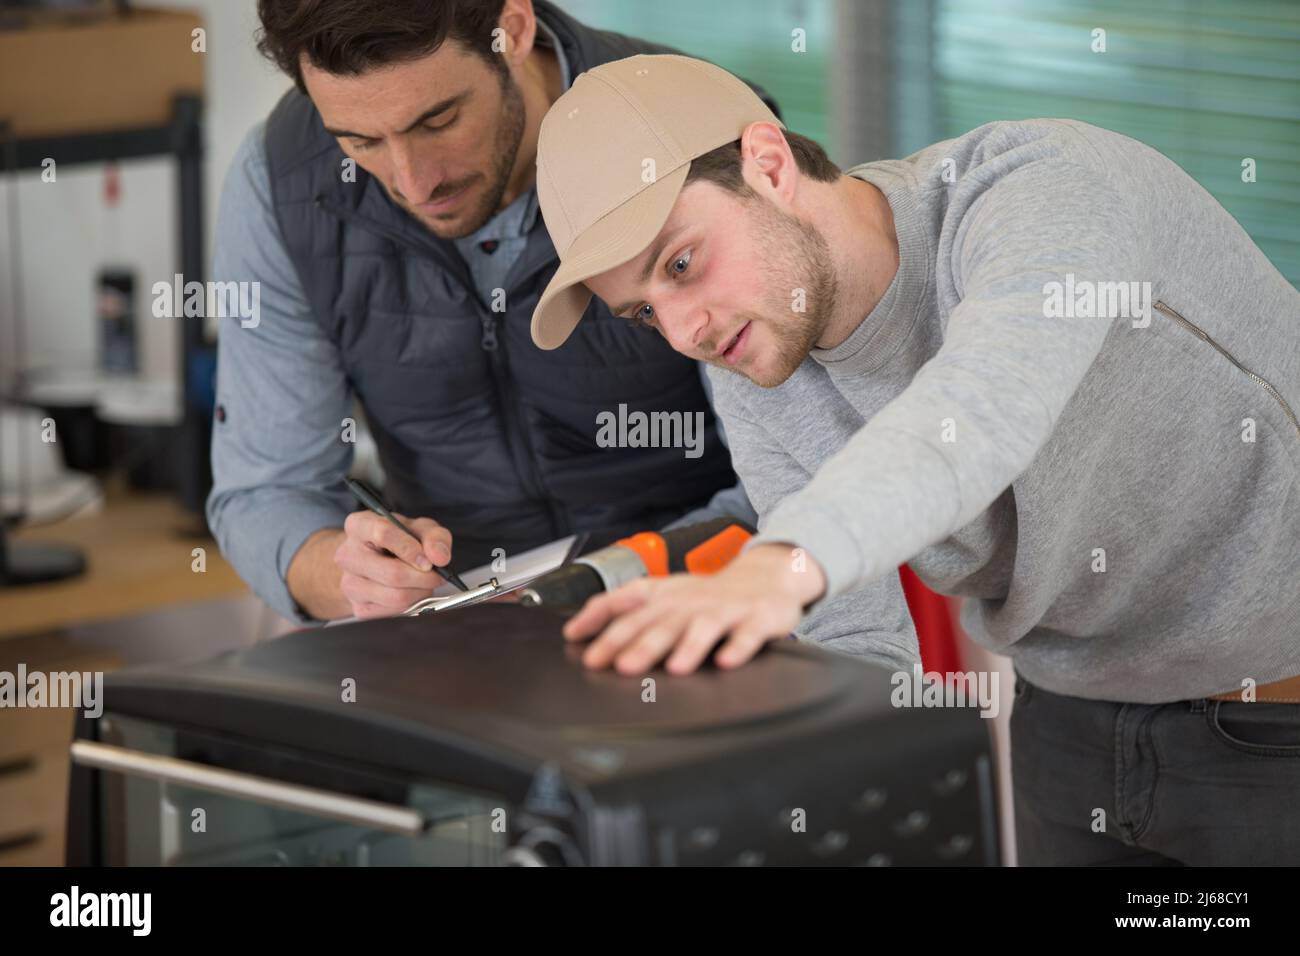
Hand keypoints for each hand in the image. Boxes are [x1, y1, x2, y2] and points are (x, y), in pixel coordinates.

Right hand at [333, 511, 454, 617]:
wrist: (378, 560)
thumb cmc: (400, 540)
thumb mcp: (420, 528)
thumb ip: (434, 536)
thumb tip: (440, 557)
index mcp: (359, 525)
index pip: (382, 534)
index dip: (410, 549)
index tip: (428, 560)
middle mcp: (347, 554)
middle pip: (392, 573)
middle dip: (423, 577)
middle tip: (437, 575)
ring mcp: (349, 583)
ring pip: (395, 597)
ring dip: (420, 592)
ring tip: (424, 582)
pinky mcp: (359, 607)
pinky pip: (393, 612)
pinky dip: (411, 604)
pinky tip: (412, 592)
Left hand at [562, 543, 826, 674]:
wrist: (764, 578)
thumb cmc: (706, 595)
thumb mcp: (661, 594)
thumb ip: (619, 609)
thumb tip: (574, 630)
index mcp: (665, 595)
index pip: (628, 603)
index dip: (603, 620)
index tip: (582, 644)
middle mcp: (691, 601)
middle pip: (663, 621)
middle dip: (641, 643)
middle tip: (621, 666)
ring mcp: (725, 609)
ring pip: (704, 627)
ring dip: (689, 646)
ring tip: (675, 667)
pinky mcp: (757, 619)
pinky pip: (747, 634)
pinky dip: (737, 648)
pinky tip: (725, 662)